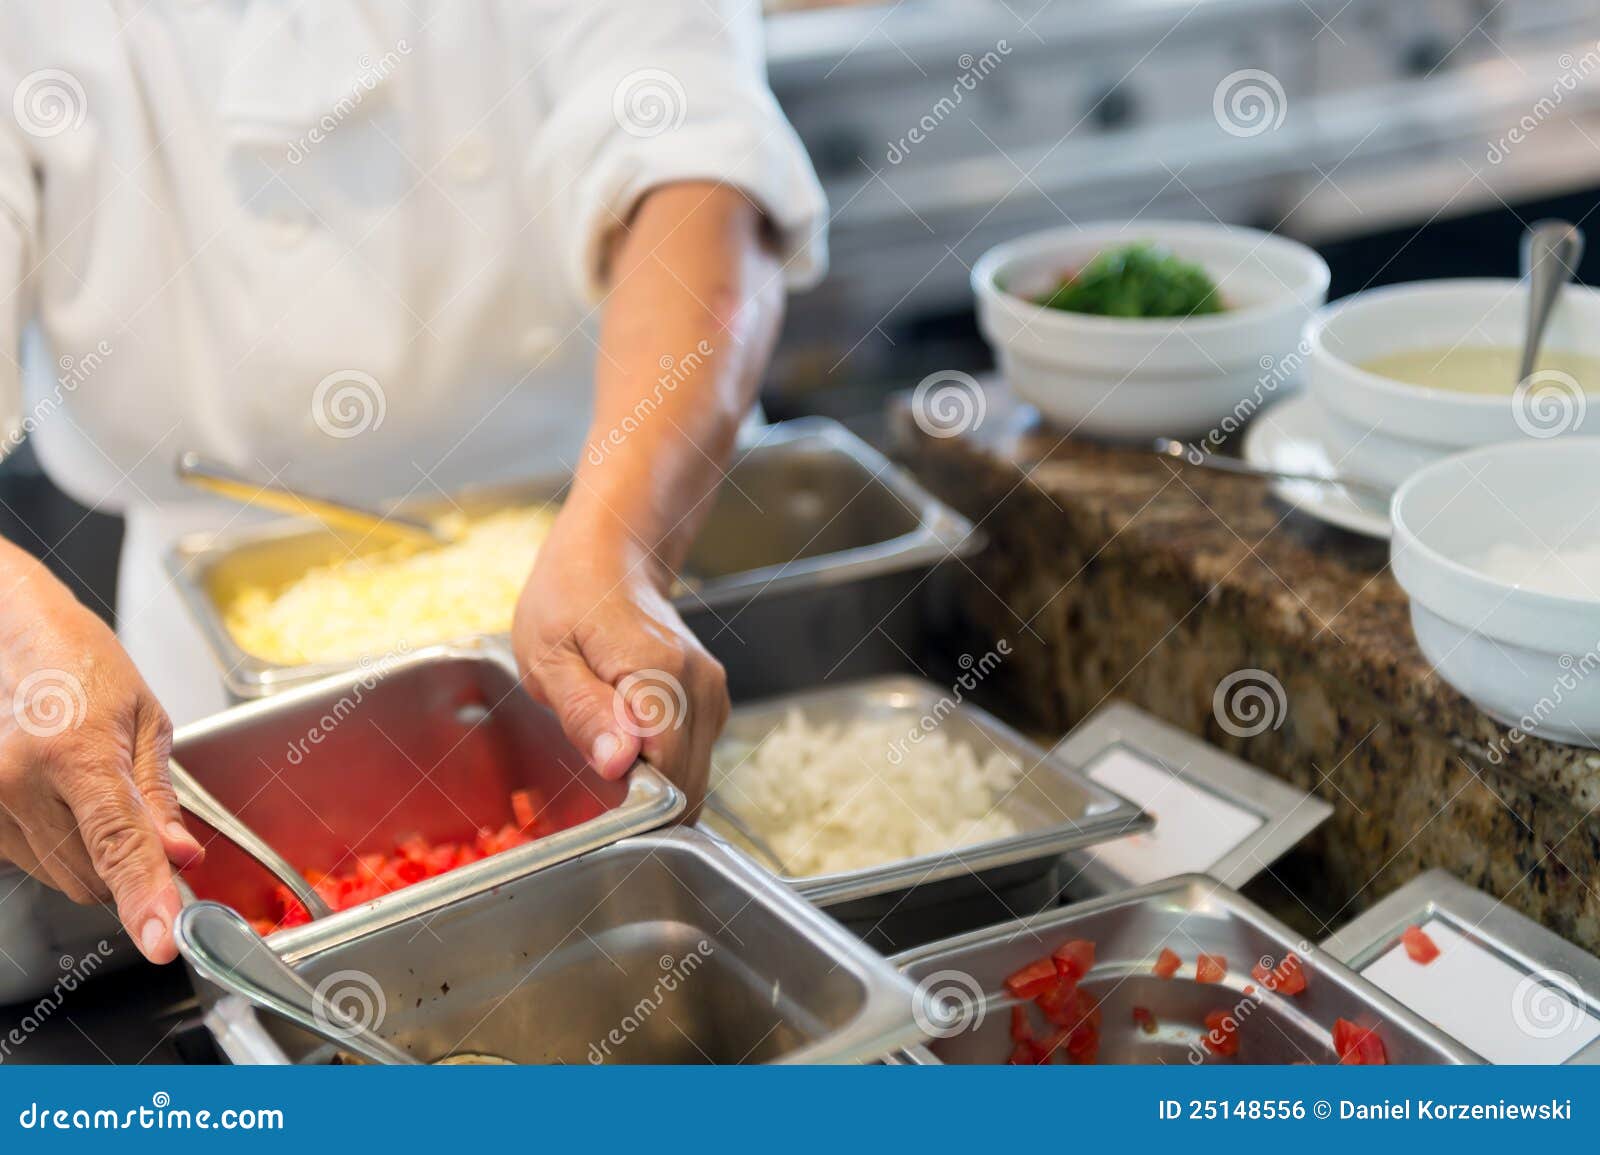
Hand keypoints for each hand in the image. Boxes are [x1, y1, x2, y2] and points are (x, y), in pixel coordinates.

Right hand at [0, 567, 203, 962]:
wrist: (8, 633)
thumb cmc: (80, 664)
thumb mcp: (143, 719)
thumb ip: (159, 798)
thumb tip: (181, 857)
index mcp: (74, 752)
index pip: (118, 846)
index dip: (145, 900)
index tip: (163, 940)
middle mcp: (19, 782)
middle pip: (92, 876)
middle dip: (131, 869)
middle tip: (146, 823)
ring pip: (62, 876)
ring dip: (95, 858)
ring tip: (94, 792)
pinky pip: (31, 860)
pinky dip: (60, 846)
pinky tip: (62, 798)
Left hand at [511, 507, 727, 810]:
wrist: (610, 559)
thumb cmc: (569, 600)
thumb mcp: (548, 655)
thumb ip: (584, 711)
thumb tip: (619, 762)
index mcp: (659, 673)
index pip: (666, 772)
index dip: (630, 798)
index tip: (594, 788)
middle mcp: (699, 686)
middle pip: (685, 783)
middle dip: (641, 798)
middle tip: (592, 768)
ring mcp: (712, 694)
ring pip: (693, 777)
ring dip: (653, 784)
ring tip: (607, 745)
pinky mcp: (713, 702)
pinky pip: (693, 759)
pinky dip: (664, 768)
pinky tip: (629, 740)